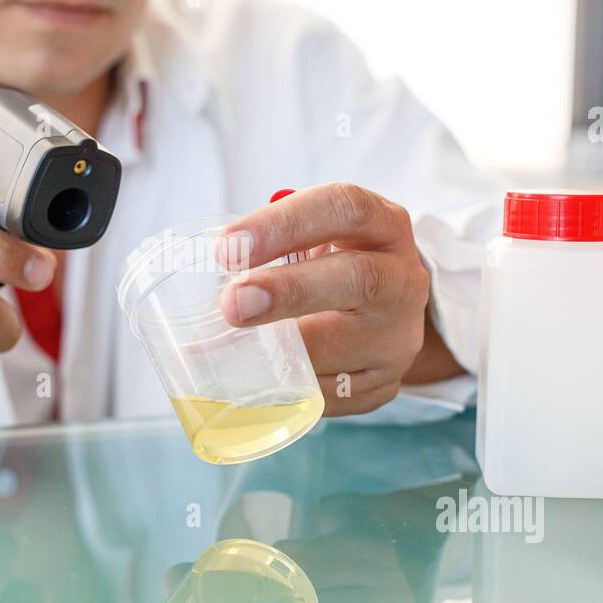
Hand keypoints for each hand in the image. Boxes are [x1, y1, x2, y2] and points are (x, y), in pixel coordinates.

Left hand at [214, 183, 458, 415]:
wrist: (388, 314)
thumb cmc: (333, 266)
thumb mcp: (318, 239)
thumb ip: (271, 247)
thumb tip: (200, 277)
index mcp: (383, 226)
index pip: (343, 208)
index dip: (284, 225)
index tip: (228, 247)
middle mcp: (402, 278)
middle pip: (357, 279)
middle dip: (290, 292)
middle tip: (232, 305)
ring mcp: (399, 336)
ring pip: (344, 349)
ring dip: (282, 353)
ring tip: (236, 354)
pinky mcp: (387, 383)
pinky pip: (334, 394)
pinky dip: (293, 389)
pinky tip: (268, 383)